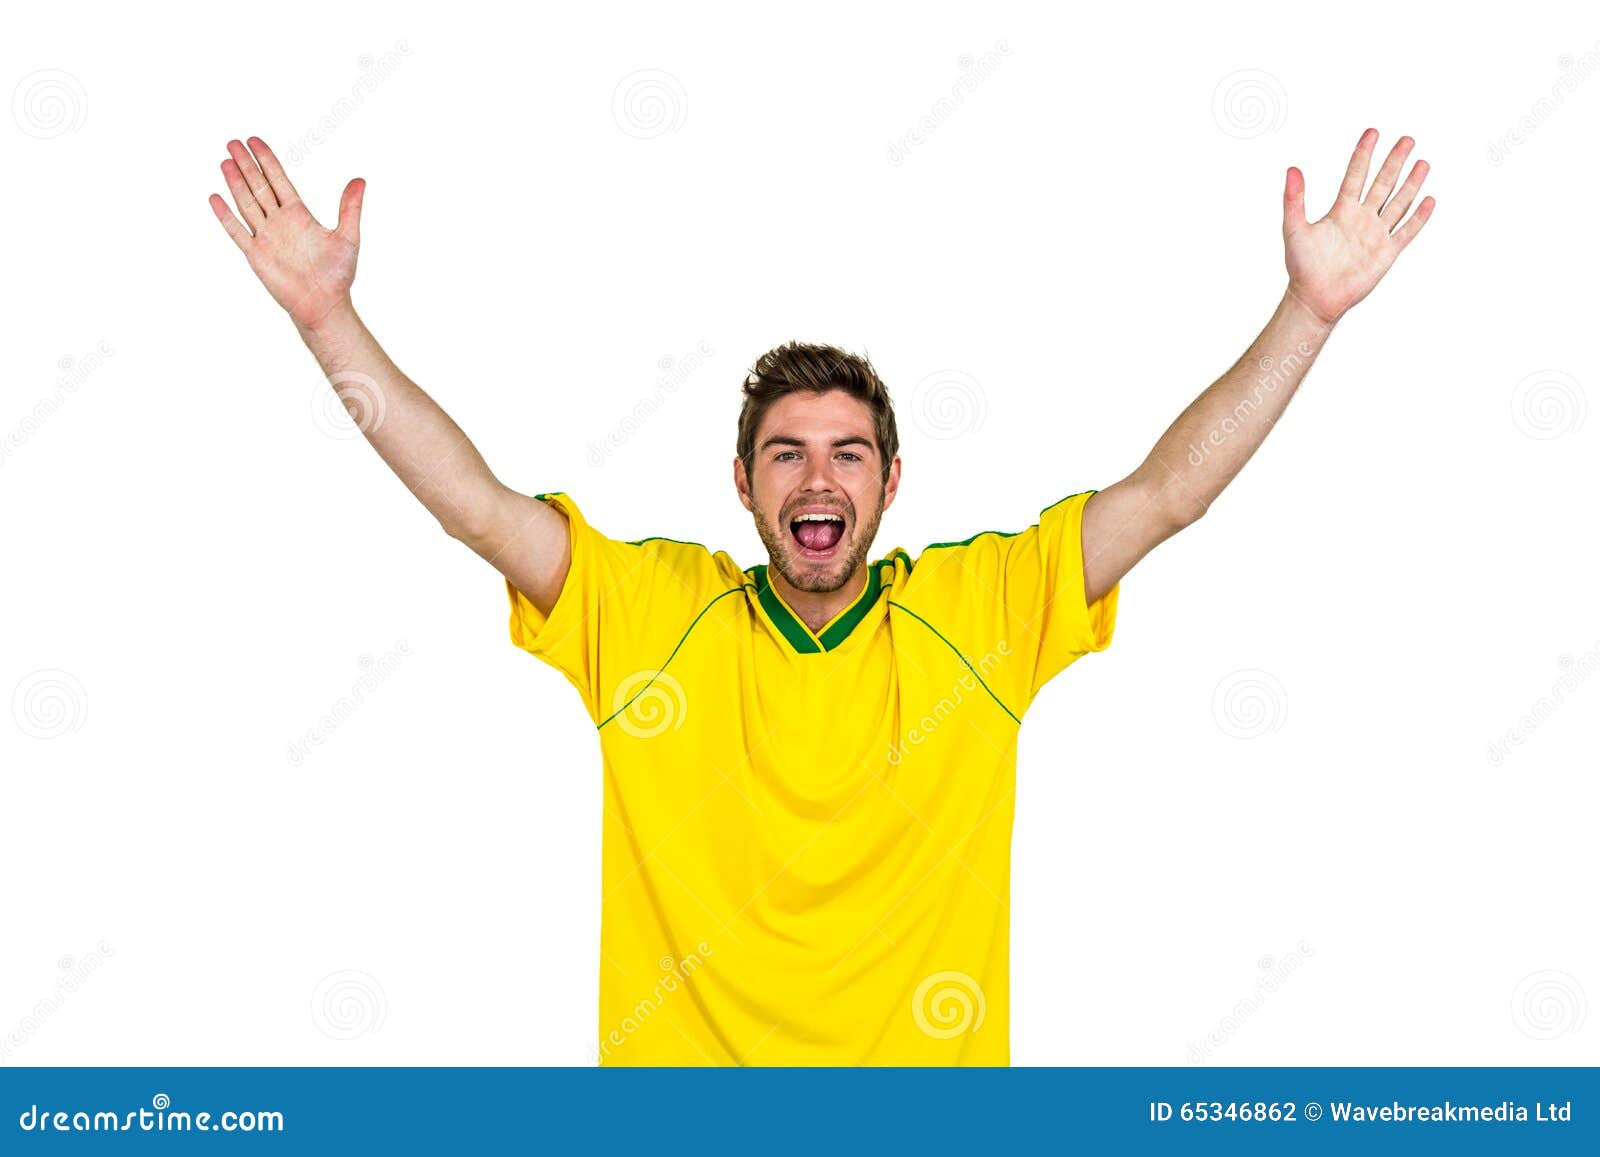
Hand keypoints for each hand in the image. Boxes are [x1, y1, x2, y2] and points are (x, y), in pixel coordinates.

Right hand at [208, 137, 364, 330]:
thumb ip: (350, 208)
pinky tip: (215, 197)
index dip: (267, 160)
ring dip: (235, 183)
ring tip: (225, 161)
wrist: (324, 304)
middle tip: (233, 142)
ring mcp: (266, 237)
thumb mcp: (348, 237)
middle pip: (259, 187)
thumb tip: (360, 180)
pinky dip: (226, 216)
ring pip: (246, 203)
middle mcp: (279, 222)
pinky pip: (237, 231)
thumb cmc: (338, 274)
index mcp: (299, 215)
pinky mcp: (256, 255)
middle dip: (247, 165)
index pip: (279, 180)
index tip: (254, 141)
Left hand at [1281, 128, 1434, 325]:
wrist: (1314, 298)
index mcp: (1341, 210)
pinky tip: (1429, 200)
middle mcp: (1361, 219)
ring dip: (1411, 183)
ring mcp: (1376, 235)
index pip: (1356, 175)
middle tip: (1408, 139)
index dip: (1364, 154)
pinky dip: (1418, 217)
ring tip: (1423, 163)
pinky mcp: (1386, 253)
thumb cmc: (1301, 266)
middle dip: (1395, 161)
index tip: (1372, 132)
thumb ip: (1293, 199)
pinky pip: (1407, 232)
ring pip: (1398, 203)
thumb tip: (1292, 169)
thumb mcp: (1294, 228)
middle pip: (1383, 183)